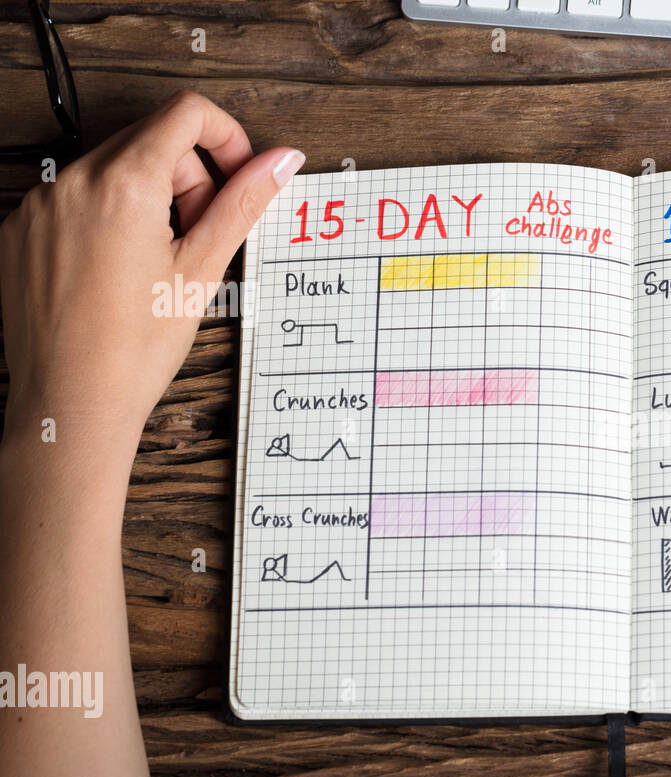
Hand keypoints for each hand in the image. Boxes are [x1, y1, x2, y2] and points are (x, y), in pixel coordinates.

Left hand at [0, 91, 302, 446]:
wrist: (71, 403)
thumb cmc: (134, 350)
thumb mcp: (202, 271)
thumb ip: (242, 204)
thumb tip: (280, 161)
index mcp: (124, 185)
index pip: (185, 113)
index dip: (225, 138)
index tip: (237, 175)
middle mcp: (73, 182)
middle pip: (150, 140)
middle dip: (188, 178)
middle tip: (199, 238)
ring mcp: (39, 204)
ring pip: (112, 169)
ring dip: (147, 199)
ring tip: (156, 263)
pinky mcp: (19, 228)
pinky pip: (74, 198)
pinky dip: (105, 218)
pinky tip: (117, 272)